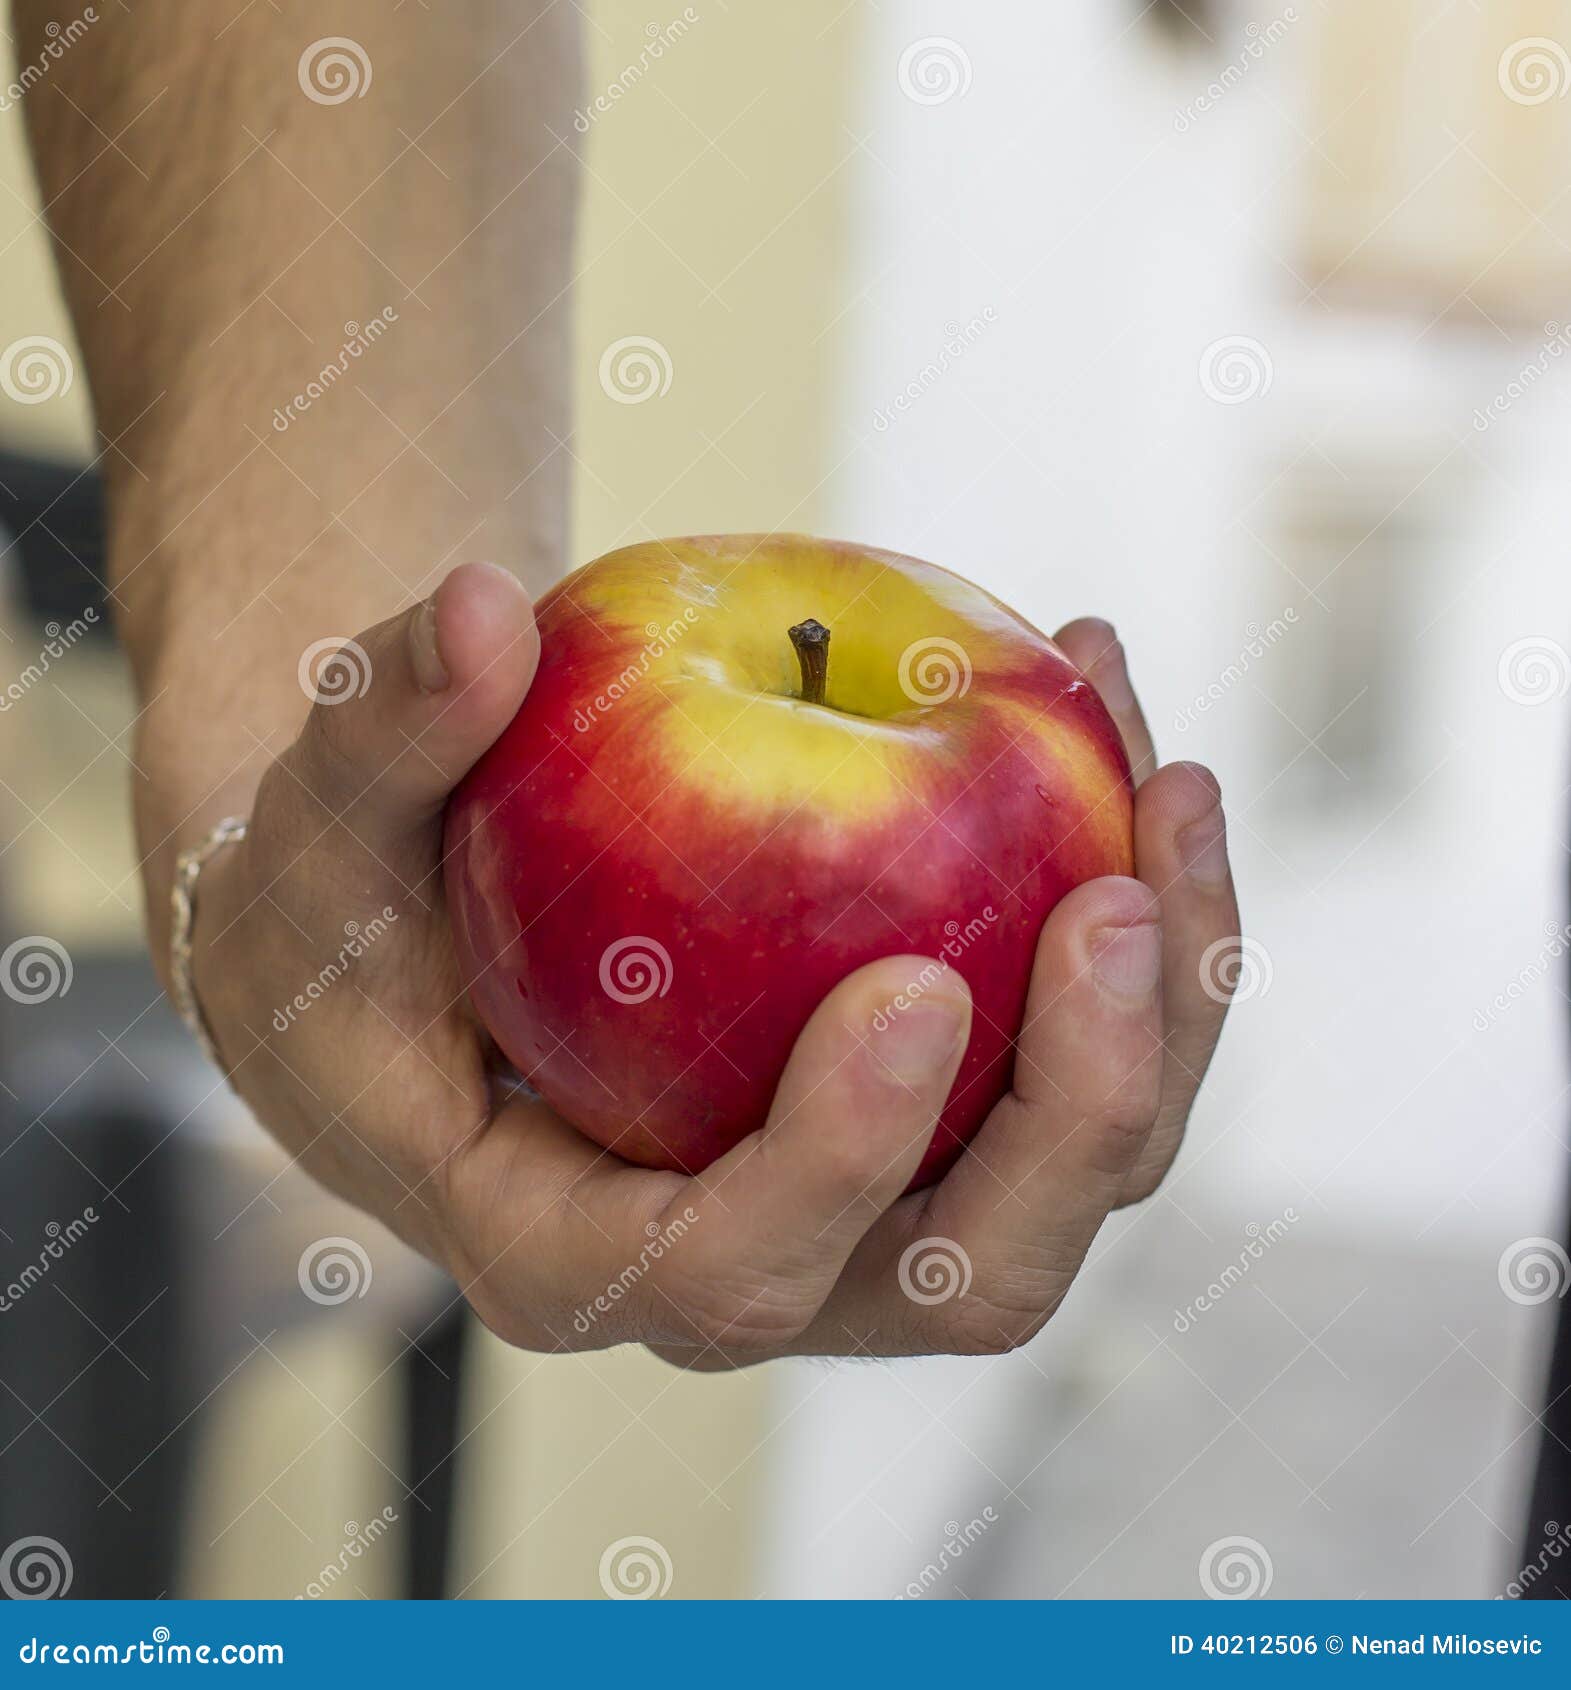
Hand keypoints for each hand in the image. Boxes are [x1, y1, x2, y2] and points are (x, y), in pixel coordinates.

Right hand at [432, 618, 1241, 1361]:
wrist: (423, 945)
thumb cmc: (351, 911)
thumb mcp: (325, 817)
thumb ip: (384, 723)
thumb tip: (483, 607)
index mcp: (571, 1246)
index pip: (725, 1272)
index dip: (835, 1163)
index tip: (920, 984)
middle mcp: (745, 1260)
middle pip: (961, 1280)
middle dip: (1077, 1116)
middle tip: (1117, 901)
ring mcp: (854, 1202)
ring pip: (1063, 1188)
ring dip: (1160, 1016)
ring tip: (1170, 790)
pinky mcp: (924, 1123)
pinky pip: (1066, 1065)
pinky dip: (1130, 930)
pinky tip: (1116, 743)